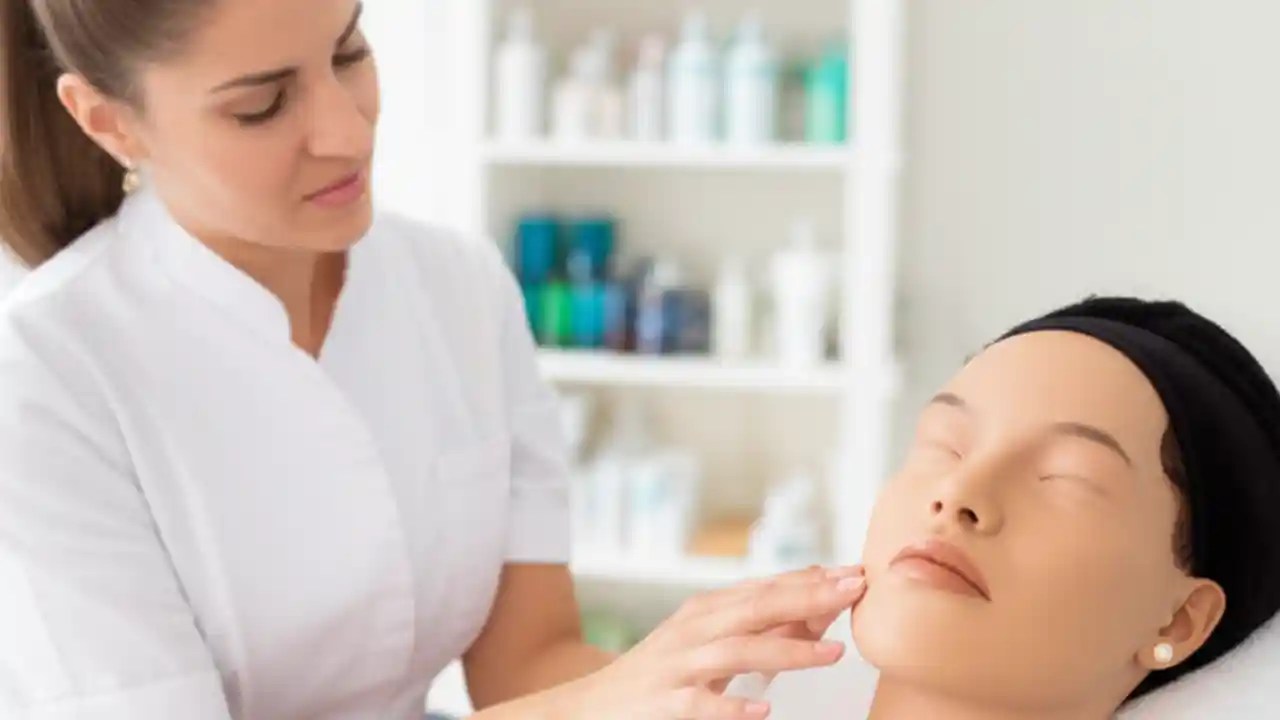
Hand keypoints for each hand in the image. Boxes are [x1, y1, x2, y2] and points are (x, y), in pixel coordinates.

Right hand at [557, 565, 866, 719]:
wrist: (592, 705)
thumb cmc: (661, 672)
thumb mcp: (709, 642)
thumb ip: (759, 627)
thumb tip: (817, 610)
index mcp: (707, 610)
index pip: (766, 587)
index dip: (811, 580)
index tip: (856, 572)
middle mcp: (694, 629)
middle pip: (757, 607)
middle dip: (809, 598)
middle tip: (854, 590)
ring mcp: (678, 664)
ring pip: (737, 650)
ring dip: (788, 650)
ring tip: (833, 653)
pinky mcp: (663, 701)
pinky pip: (700, 703)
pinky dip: (731, 705)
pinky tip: (764, 709)